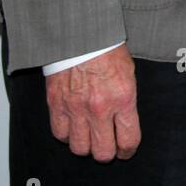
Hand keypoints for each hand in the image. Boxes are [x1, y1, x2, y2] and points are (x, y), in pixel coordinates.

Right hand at [45, 44, 140, 161]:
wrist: (80, 32)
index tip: (125, 150)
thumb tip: (125, 122)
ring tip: (89, 135)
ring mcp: (76, 108)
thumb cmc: (106, 48)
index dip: (128, 151)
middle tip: (107, 145)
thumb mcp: (128, 73)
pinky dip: (66, 134)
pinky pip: (60, 134)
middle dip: (107, 152)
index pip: (128, 140)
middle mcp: (99, 108)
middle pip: (103, 152)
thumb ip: (127, 101)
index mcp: (123, 98)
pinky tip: (72, 125)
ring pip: (79, 148)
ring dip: (85, 145)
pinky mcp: (56, 104)